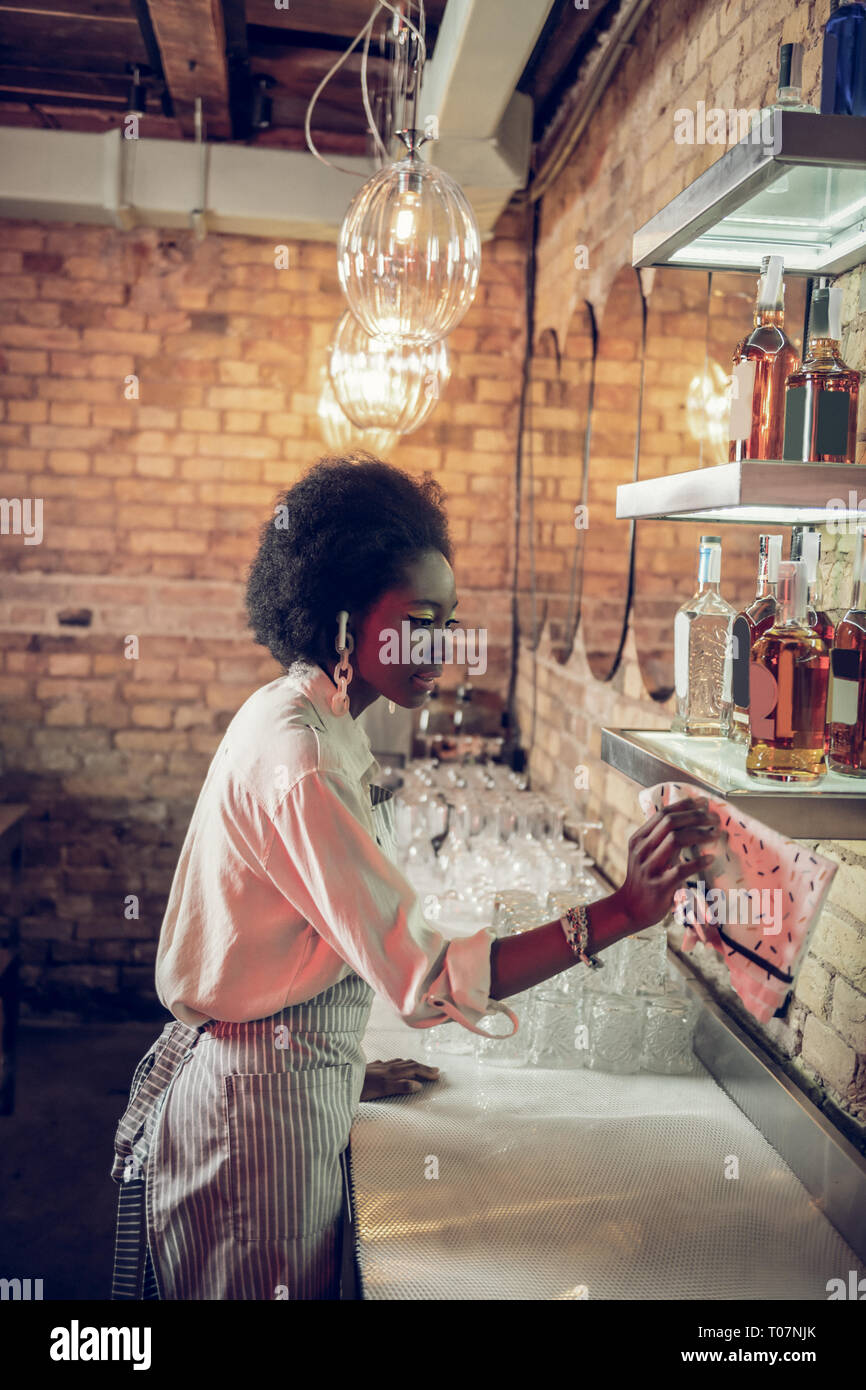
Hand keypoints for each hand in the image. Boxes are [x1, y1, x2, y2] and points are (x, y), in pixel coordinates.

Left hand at [360, 1058, 439, 1100]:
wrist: (341, 1079)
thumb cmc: (361, 1089)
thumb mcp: (382, 1090)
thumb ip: (400, 1086)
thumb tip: (418, 1084)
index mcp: (392, 1072)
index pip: (414, 1070)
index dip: (426, 1072)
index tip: (437, 1075)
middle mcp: (388, 1067)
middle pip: (409, 1064)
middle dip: (423, 1067)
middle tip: (435, 1070)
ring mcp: (380, 1066)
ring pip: (400, 1062)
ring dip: (412, 1064)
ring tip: (419, 1066)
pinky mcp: (372, 1068)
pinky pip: (389, 1063)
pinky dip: (398, 1064)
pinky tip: (395, 1066)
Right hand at [615, 797, 719, 932]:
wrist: (630, 909)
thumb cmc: (644, 879)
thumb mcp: (645, 854)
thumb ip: (660, 838)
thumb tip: (687, 819)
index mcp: (639, 839)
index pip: (663, 813)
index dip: (685, 805)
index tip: (704, 802)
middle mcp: (642, 850)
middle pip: (671, 822)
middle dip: (696, 817)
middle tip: (715, 819)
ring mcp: (649, 867)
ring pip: (676, 840)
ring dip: (700, 834)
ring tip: (715, 834)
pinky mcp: (659, 886)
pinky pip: (681, 869)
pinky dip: (698, 862)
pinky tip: (710, 859)